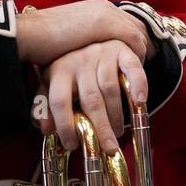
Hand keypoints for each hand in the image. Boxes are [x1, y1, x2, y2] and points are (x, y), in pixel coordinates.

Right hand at [16, 0, 153, 66]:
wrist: (27, 34)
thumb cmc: (40, 42)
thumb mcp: (68, 40)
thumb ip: (83, 44)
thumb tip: (88, 59)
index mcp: (95, 8)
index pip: (126, 21)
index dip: (136, 38)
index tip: (140, 54)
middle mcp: (104, 7)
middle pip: (137, 25)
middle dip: (146, 43)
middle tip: (150, 60)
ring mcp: (106, 13)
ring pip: (138, 32)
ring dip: (144, 51)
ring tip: (143, 68)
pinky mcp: (106, 23)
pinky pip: (133, 40)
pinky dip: (138, 54)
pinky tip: (134, 69)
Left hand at [33, 30, 150, 155]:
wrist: (94, 37)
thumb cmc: (72, 70)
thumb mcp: (53, 84)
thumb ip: (46, 107)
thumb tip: (45, 130)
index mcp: (58, 71)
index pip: (59, 101)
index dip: (65, 126)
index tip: (74, 145)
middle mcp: (80, 60)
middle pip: (90, 100)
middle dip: (100, 128)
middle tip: (108, 148)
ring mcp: (102, 54)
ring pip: (110, 89)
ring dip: (117, 115)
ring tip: (119, 133)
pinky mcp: (122, 50)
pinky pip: (132, 69)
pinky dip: (138, 85)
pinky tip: (140, 102)